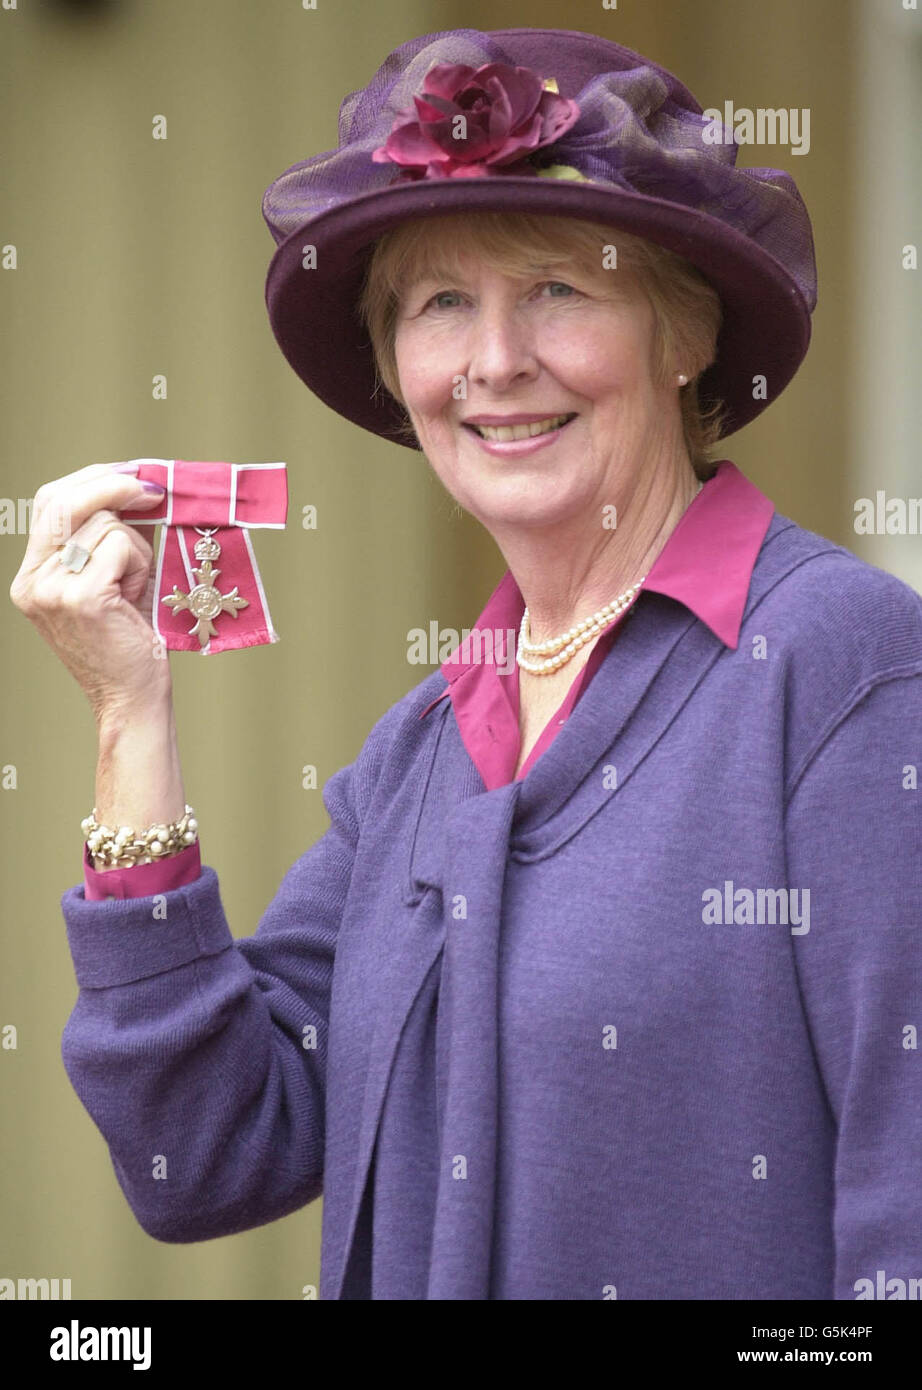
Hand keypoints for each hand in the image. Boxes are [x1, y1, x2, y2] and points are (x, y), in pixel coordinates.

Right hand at [9, 462, 174, 720]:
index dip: (90, 480)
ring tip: (136, 583)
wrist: (132, 699)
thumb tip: (136, 485)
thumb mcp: (108, 581)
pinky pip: (119, 546)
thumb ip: (107, 537)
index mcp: (31, 576)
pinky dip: (139, 563)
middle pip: (65, 501)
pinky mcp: (81, 598)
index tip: (128, 474)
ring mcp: (52, 590)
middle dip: (114, 486)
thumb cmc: (128, 642)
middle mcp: (32, 582)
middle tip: (155, 491)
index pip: (49, 503)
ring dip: (135, 546)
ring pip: (103, 524)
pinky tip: (137, 593)